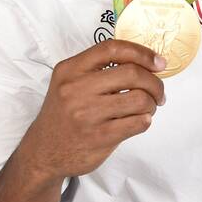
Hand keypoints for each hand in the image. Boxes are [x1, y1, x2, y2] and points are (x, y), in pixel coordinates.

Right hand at [21, 40, 167, 180]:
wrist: (43, 152)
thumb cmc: (64, 115)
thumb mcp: (69, 83)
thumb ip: (98, 71)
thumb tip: (146, 64)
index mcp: (70, 70)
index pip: (112, 49)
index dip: (142, 53)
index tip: (158, 62)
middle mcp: (76, 89)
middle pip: (132, 73)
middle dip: (154, 83)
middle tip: (158, 93)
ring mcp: (87, 114)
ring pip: (140, 99)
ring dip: (152, 104)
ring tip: (147, 109)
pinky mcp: (99, 136)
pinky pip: (138, 123)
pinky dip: (145, 121)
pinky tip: (140, 121)